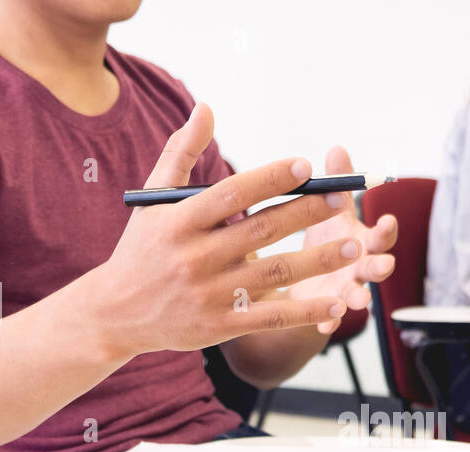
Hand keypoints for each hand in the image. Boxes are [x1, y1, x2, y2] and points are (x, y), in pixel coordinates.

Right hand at [99, 103, 359, 357]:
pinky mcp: (220, 327)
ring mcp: (209, 294)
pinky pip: (270, 318)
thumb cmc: (142, 250)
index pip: (233, 194)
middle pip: (262, 231)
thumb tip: (206, 107)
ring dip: (317, 261)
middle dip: (307, 213)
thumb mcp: (153, 200)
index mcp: (181, 221)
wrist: (115, 313)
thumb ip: (180, 152)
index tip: (306, 166)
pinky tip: (336, 303)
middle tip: (344, 200)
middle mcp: (196, 257)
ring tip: (354, 247)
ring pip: (274, 274)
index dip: (271, 178)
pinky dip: (304, 312)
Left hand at [289, 145, 397, 333]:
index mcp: (362, 239)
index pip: (381, 234)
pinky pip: (331, 318)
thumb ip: (337, 184)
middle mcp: (360, 266)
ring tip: (361, 303)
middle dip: (382, 265)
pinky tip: (324, 326)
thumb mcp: (331, 209)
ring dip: (361, 299)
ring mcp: (346, 289)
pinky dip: (329, 322)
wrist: (304, 272)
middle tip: (385, 265)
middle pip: (377, 266)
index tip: (386, 220)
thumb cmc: (324, 235)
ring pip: (359, 295)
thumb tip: (337, 149)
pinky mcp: (327, 308)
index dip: (385, 229)